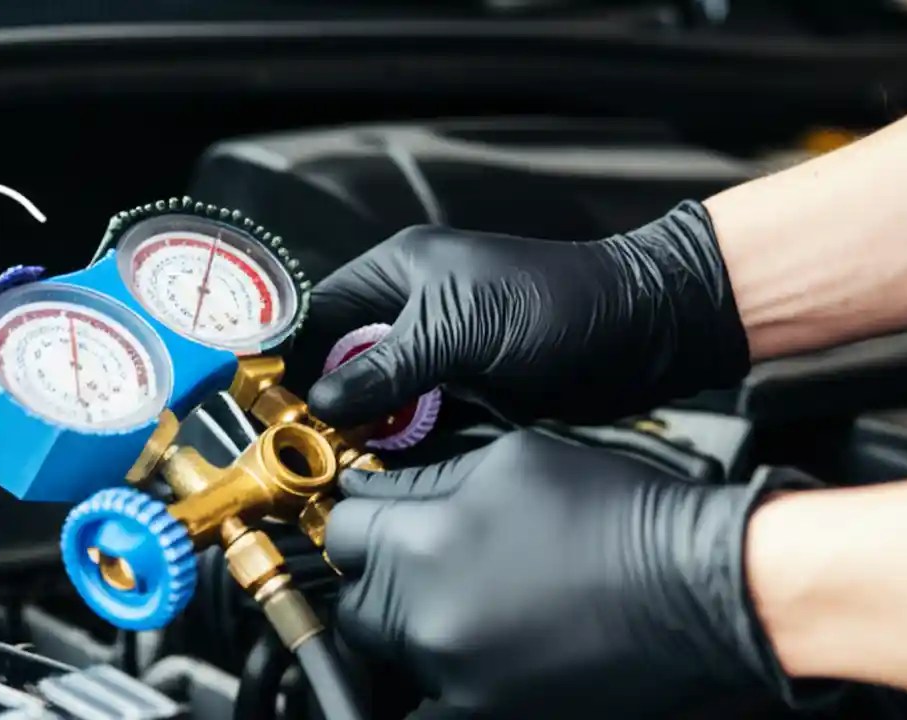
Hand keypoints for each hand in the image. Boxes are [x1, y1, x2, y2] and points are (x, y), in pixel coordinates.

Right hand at [302, 201, 750, 426]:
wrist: (638, 331)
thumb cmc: (552, 306)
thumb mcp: (456, 332)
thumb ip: (385, 367)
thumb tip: (322, 402)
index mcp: (400, 271)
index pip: (322, 309)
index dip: (294, 351)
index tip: (268, 398)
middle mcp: (412, 309)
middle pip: (344, 355)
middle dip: (321, 394)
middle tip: (295, 440)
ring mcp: (440, 351)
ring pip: (377, 391)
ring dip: (359, 423)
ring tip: (330, 459)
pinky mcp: (467, 389)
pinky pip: (415, 417)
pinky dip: (397, 440)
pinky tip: (380, 465)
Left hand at [325, 430, 815, 718]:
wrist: (697, 587)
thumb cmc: (615, 513)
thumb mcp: (511, 461)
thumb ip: (430, 478)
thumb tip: (382, 490)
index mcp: (423, 547)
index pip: (342, 533)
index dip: (360, 517)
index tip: (376, 514)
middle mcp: (427, 622)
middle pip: (355, 602)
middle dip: (376, 574)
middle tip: (420, 553)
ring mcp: (458, 676)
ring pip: (393, 648)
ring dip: (411, 618)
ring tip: (468, 589)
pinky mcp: (490, 710)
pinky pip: (438, 684)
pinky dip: (451, 658)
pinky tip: (495, 626)